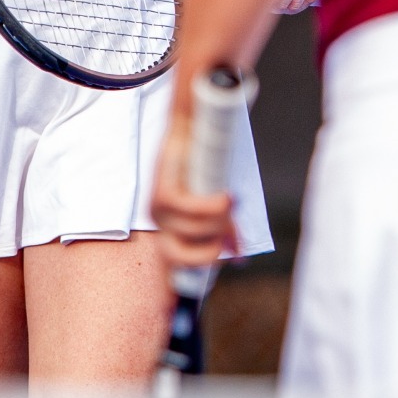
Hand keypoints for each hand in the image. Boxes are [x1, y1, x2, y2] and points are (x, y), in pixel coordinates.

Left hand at [150, 116, 237, 270]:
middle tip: (231, 235)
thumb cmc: (205, 166)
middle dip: (210, 253)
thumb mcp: (214, 203)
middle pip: (179, 259)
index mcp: (168, 228)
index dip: (201, 267)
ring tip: (232, 202)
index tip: (233, 257)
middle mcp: (158, 222)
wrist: (192, 129)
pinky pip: (192, 211)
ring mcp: (158, 208)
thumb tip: (239, 257)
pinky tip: (228, 197)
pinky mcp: (163, 191)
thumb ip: (222, 229)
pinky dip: (214, 207)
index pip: (177, 264)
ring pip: (193, 233)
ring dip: (221, 222)